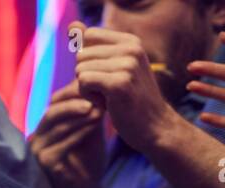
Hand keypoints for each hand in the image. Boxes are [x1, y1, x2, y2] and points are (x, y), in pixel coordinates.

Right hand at [29, 79, 106, 187]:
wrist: (87, 186)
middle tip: (98, 94)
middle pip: (53, 109)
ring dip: (80, 115)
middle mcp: (38, 134)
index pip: (57, 100)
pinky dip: (79, 132)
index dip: (76, 90)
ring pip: (57, 124)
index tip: (99, 84)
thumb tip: (101, 80)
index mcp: (47, 124)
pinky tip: (95, 126)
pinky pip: (62, 143)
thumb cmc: (89, 156)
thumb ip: (91, 109)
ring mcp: (38, 149)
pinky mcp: (45, 162)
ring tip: (100, 109)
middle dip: (76, 100)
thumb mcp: (90, 127)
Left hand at [73, 22, 177, 152]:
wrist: (153, 126)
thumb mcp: (110, 68)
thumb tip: (71, 26)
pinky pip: (83, 82)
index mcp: (131, 41)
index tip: (107, 74)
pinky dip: (89, 96)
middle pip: (81, 55)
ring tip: (110, 97)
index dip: (88, 59)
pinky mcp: (119, 83)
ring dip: (87, 89)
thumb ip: (90, 46)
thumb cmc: (129, 99)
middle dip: (86, 76)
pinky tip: (107, 104)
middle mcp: (131, 48)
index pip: (89, 36)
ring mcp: (127, 65)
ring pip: (80, 70)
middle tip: (108, 90)